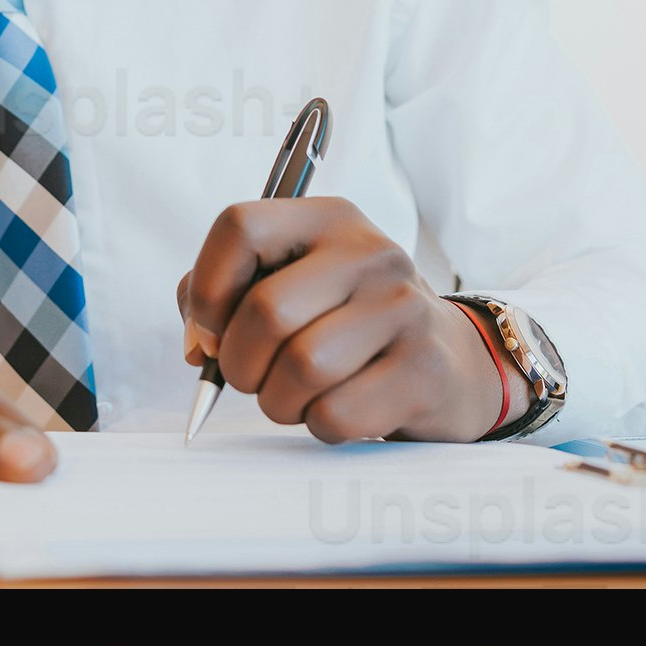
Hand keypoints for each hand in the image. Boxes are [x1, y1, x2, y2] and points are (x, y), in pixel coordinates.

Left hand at [171, 192, 507, 439]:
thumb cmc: (347, 326)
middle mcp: (371, 252)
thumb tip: (199, 342)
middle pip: (267, 311)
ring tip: (295, 395)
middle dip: (240, 364)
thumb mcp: (293, 285)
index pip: (240, 227)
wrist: (447, 361)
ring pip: (301, 368)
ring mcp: (404, 308)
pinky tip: (337, 409)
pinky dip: (319, 426)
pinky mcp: (422, 369)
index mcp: (329, 219)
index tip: (214, 328)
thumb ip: (224, 297)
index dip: (209, 288)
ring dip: (278, 402)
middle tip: (254, 376)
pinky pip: (336, 414)